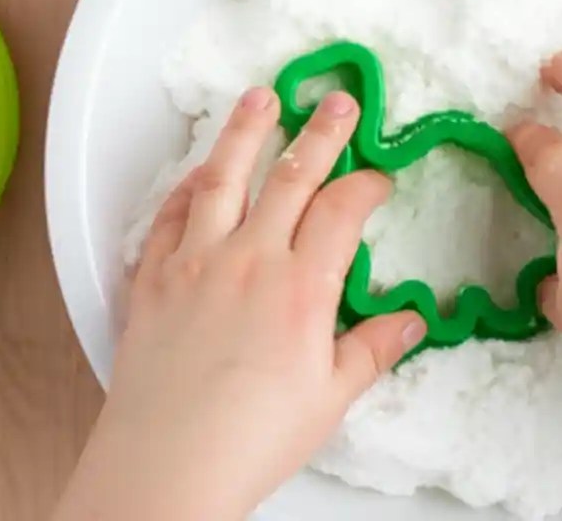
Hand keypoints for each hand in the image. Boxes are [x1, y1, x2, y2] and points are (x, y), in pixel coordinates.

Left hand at [54, 89, 424, 520]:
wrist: (167, 463)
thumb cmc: (251, 438)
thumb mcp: (330, 397)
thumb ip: (371, 349)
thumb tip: (409, 321)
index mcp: (301, 287)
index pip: (343, 210)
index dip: (366, 183)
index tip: (378, 177)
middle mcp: (249, 260)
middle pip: (292, 176)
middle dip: (320, 132)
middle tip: (336, 100)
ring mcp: (195, 263)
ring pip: (223, 178)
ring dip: (245, 132)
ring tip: (260, 97)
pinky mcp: (152, 278)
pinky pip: (170, 216)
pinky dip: (187, 186)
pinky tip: (200, 172)